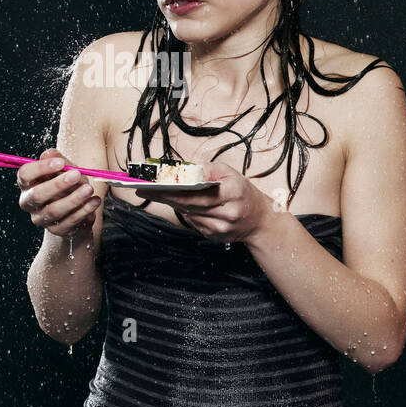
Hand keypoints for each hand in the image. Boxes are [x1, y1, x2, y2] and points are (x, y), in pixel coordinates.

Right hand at [17, 147, 100, 235]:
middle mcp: (29, 202)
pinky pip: (69, 222)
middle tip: (77, 174)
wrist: (77, 210)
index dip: (40, 168)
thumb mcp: (65, 170)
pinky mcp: (57, 230)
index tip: (60, 162)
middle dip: (57, 184)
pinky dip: (84, 211)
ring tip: (89, 189)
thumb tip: (50, 154)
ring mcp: (42, 218)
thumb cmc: (68, 185)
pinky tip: (94, 201)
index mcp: (28, 184)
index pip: (25, 174)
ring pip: (54, 210)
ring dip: (74, 199)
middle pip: (37, 194)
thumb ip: (58, 160)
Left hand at [134, 160, 276, 243]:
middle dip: (165, 196)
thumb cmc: (242, 191)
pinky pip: (195, 224)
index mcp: (233, 191)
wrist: (260, 219)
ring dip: (174, 204)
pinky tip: (181, 205)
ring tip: (158, 193)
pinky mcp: (217, 237)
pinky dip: (187, 213)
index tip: (151, 185)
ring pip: (189, 215)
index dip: (171, 189)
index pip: (196, 191)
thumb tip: (179, 171)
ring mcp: (223, 228)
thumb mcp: (229, 173)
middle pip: (189, 205)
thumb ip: (205, 170)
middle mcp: (229, 212)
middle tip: (145, 188)